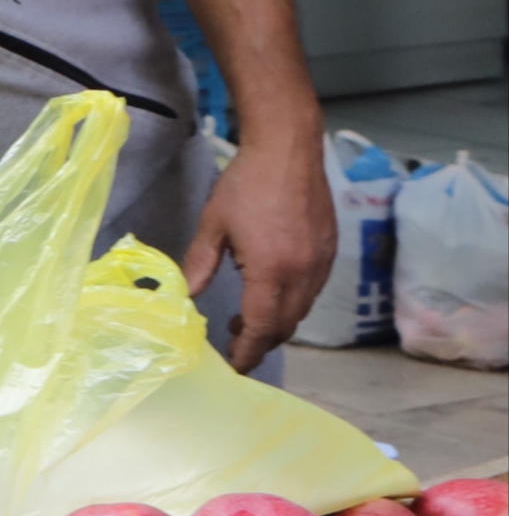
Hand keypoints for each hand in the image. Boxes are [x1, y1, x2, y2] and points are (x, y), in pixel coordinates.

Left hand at [186, 128, 334, 375]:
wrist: (289, 149)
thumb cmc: (247, 184)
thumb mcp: (213, 225)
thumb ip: (200, 264)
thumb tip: (186, 295)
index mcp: (272, 270)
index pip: (263, 327)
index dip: (248, 351)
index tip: (234, 367)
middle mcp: (304, 274)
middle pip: (285, 326)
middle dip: (261, 342)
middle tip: (234, 342)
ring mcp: (322, 264)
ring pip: (301, 311)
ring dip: (276, 323)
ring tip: (247, 320)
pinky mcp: (330, 252)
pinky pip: (312, 291)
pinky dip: (291, 303)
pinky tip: (269, 293)